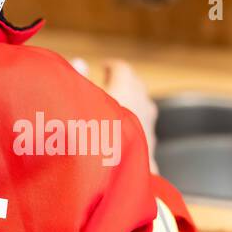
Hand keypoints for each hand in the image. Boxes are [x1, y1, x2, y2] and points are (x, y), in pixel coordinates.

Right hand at [73, 57, 157, 172]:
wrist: (117, 170)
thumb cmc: (96, 135)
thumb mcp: (82, 102)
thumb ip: (81, 79)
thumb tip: (79, 61)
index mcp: (126, 88)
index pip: (122, 68)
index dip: (112, 65)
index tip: (105, 66)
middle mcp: (142, 102)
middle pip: (136, 83)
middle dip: (125, 80)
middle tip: (111, 82)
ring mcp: (150, 122)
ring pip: (145, 103)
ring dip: (134, 100)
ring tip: (119, 105)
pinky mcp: (151, 141)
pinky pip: (146, 123)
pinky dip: (137, 119)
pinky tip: (126, 129)